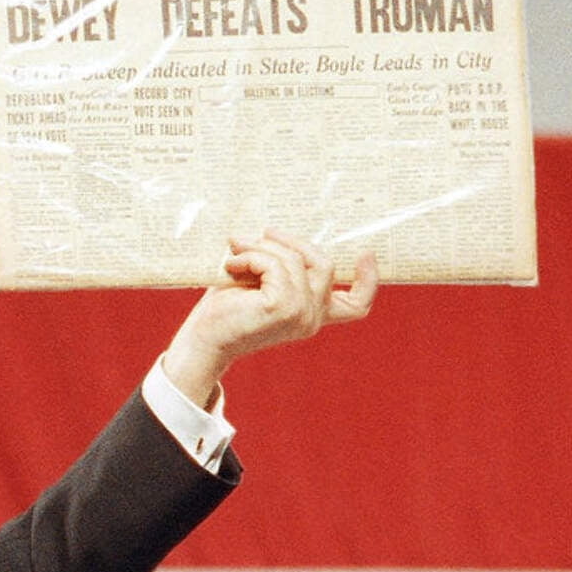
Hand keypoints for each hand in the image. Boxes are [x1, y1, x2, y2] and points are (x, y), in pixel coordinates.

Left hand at [159, 230, 377, 408]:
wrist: (203, 338)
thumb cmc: (227, 308)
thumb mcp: (261, 281)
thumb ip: (281, 265)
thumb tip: (278, 232)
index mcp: (312, 314)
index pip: (356, 306)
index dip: (368, 280)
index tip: (367, 253)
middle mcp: (312, 318)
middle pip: (324, 264)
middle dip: (292, 242)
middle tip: (260, 234)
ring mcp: (301, 314)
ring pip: (296, 260)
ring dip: (262, 249)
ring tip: (236, 252)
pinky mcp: (284, 308)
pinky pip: (275, 265)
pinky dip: (251, 258)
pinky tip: (231, 267)